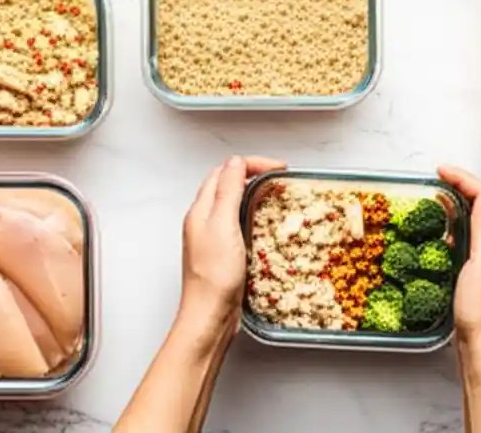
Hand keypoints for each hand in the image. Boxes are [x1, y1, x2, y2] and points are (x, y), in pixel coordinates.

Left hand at [180, 156, 285, 328]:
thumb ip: (228, 191)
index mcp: (201, 210)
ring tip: (277, 197)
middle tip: (279, 178)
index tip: (277, 167)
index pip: (224, 172)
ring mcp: (214, 238)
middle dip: (254, 175)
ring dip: (255, 195)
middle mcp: (204, 221)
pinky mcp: (224, 255)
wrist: (209, 317)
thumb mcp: (223, 225)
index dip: (251, 164)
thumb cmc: (213, 276)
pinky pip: (240, 226)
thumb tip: (236, 162)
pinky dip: (255, 218)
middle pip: (228, 185)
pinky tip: (268, 227)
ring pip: (234, 205)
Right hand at [440, 165, 480, 350]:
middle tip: (437, 182)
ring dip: (460, 207)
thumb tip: (480, 193)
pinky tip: (443, 235)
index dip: (465, 180)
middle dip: (463, 189)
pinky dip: (458, 229)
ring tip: (437, 201)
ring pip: (479, 222)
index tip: (442, 171)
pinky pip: (473, 240)